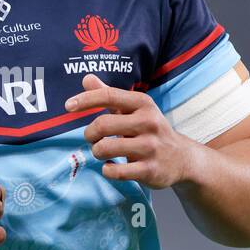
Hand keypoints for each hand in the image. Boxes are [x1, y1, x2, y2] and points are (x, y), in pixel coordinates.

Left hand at [65, 73, 193, 189]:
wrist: (182, 158)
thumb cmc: (149, 130)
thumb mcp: (134, 109)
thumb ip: (109, 95)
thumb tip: (86, 78)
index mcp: (143, 104)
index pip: (108, 96)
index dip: (85, 100)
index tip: (68, 106)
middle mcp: (149, 123)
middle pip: (102, 124)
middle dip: (90, 133)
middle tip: (92, 138)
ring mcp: (150, 147)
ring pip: (105, 148)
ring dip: (96, 151)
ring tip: (102, 151)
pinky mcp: (150, 170)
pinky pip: (115, 171)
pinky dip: (106, 169)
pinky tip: (110, 166)